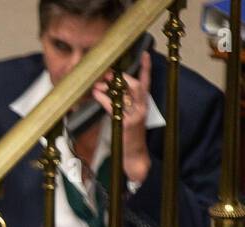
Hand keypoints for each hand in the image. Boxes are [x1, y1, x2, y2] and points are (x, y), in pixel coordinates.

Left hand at [91, 49, 151, 184]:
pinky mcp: (127, 124)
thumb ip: (123, 103)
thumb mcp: (129, 116)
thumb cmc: (130, 135)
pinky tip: (97, 94)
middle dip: (122, 77)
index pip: (147, 82)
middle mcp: (142, 108)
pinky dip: (104, 100)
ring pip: (126, 95)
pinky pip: (114, 108)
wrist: (135, 155)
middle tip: (108, 72)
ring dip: (111, 87)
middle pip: (136, 85)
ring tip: (98, 82)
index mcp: (144, 104)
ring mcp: (136, 116)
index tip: (144, 53)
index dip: (146, 68)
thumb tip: (110, 88)